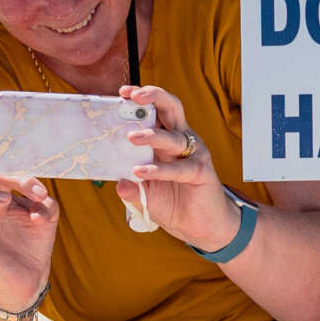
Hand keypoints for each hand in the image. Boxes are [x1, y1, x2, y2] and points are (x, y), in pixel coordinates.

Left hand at [118, 84, 239, 252]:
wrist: (201, 227)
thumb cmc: (174, 204)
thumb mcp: (146, 195)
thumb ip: (132, 188)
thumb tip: (117, 183)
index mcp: (167, 140)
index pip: (156, 110)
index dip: (141, 98)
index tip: (123, 92)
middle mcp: (182, 141)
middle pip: (171, 109)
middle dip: (153, 97)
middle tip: (132, 97)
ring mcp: (194, 155)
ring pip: (174, 137)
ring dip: (151, 135)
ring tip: (130, 137)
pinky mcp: (201, 173)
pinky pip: (180, 168)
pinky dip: (160, 170)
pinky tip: (142, 172)